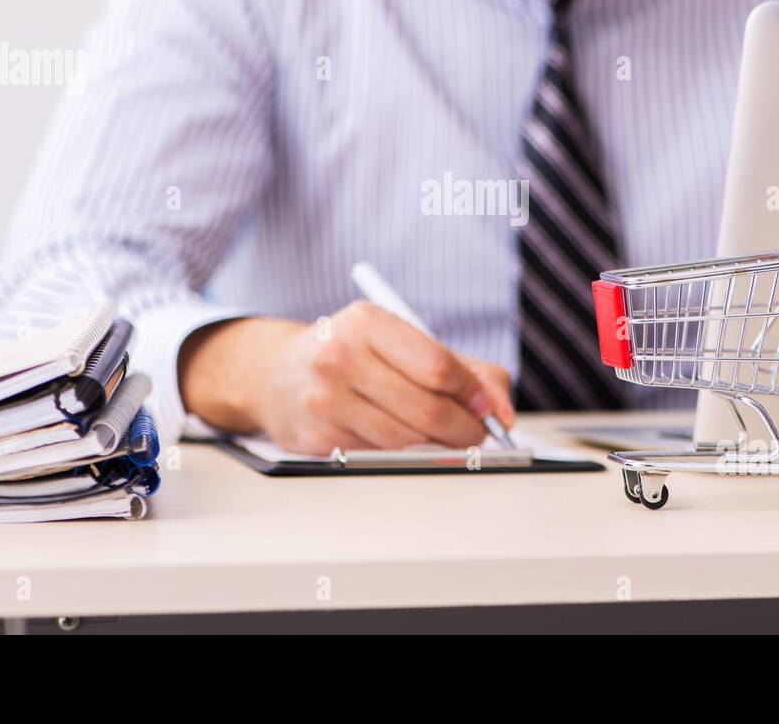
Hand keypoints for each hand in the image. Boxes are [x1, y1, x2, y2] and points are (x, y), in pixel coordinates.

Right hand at [178, 302, 515, 454]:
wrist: (276, 374)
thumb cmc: (354, 356)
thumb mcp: (405, 342)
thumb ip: (467, 369)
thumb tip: (502, 410)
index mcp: (366, 322)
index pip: (438, 366)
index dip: (474, 394)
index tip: (488, 407)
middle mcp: (340, 356)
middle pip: (427, 409)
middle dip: (466, 429)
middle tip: (478, 433)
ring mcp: (326, 398)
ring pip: (407, 439)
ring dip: (439, 446)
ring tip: (446, 437)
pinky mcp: (318, 436)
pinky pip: (381, 455)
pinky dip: (404, 454)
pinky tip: (405, 440)